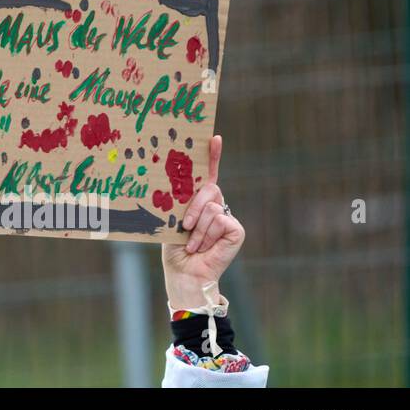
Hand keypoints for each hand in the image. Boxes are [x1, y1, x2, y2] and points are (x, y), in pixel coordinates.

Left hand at [161, 134, 243, 308]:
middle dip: (194, 206)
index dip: (212, 155)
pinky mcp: (236, 229)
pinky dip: (208, 235)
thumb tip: (172, 180)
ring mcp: (227, 217)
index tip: (213, 136)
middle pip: (209, 188)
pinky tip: (205, 247)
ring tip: (192, 244)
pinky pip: (221, 220)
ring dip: (197, 228)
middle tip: (184, 226)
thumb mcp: (172, 218)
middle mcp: (216, 205)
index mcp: (198, 200)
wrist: (184, 272)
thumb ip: (180, 201)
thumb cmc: (174, 247)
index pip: (207, 173)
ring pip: (212, 207)